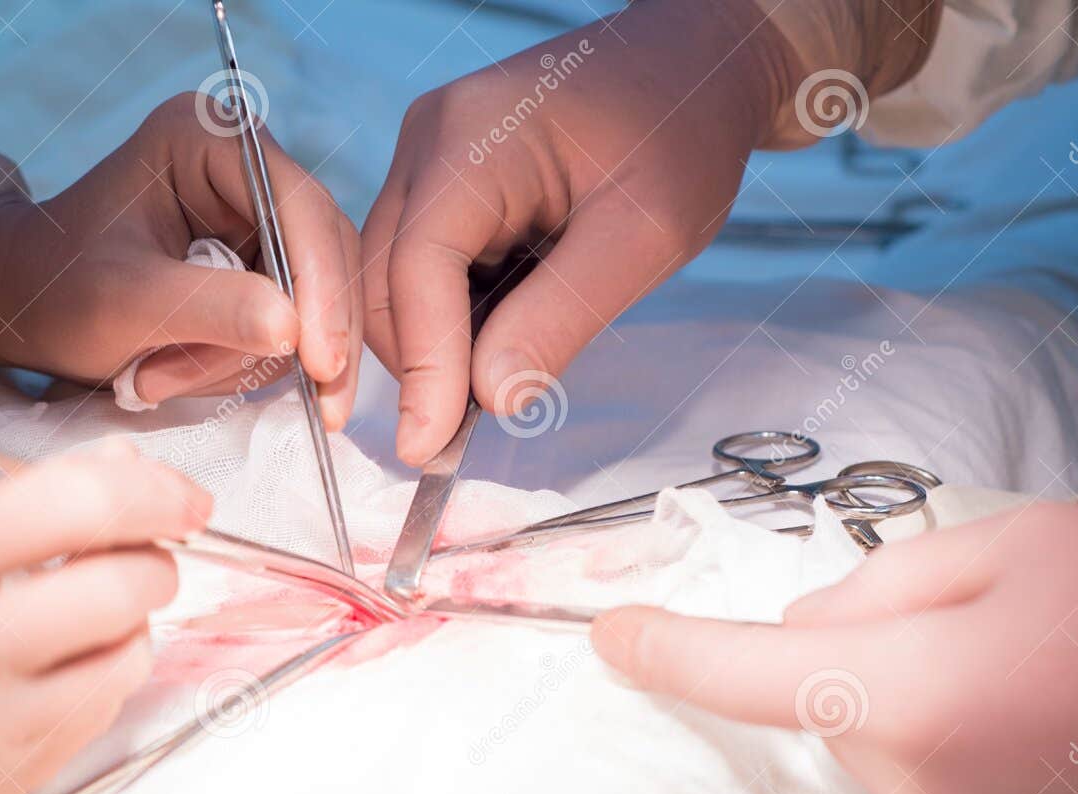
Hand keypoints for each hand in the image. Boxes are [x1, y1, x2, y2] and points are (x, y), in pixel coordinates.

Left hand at [0, 95, 361, 425]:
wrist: (26, 308)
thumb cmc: (57, 288)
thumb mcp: (127, 302)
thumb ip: (211, 309)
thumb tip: (292, 330)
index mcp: (206, 138)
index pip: (297, 206)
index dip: (320, 286)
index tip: (322, 363)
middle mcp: (242, 168)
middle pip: (322, 255)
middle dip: (296, 336)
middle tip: (300, 406)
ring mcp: (254, 220)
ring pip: (310, 300)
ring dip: (247, 360)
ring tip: (158, 378)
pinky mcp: (258, 267)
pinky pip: (288, 326)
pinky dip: (239, 366)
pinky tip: (173, 373)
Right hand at [0, 441, 207, 793]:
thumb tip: (110, 478)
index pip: (78, 506)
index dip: (153, 491)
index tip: (183, 496)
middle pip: (123, 591)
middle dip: (150, 562)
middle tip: (135, 553)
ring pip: (126, 665)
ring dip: (127, 628)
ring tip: (81, 616)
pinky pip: (90, 726)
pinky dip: (91, 685)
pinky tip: (46, 671)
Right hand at [361, 0, 936, 463]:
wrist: (695, 63)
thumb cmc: (682, 130)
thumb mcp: (645, 235)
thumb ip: (562, 317)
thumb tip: (488, 399)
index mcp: (472, 138)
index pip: (416, 268)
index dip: (422, 364)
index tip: (430, 446)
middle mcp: (429, 142)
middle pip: (382, 279)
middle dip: (416, 364)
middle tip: (454, 444)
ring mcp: (429, 161)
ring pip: (390, 280)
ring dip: (430, 346)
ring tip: (486, 399)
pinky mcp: (443, 184)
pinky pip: (420, 267)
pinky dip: (448, 320)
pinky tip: (494, 349)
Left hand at [592, 503, 1077, 793]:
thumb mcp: (1020, 544)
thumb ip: (883, 581)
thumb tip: (810, 630)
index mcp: (909, 692)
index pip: (746, 674)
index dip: (670, 652)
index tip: (615, 641)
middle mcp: (923, 793)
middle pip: (834, 712)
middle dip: (875, 669)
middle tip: (992, 639)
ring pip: (892, 766)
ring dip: (933, 727)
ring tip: (1049, 695)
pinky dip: (979, 782)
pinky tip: (1062, 752)